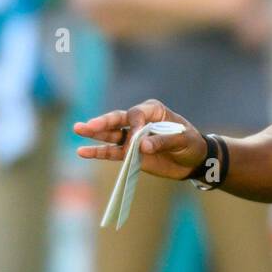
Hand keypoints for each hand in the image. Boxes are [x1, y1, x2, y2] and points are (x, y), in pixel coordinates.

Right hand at [72, 99, 206, 179]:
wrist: (193, 161)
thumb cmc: (191, 144)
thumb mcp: (183, 140)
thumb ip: (163, 141)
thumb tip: (141, 146)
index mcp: (153, 110)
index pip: (136, 114)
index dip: (134, 125)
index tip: (137, 139)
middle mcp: (140, 121)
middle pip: (117, 119)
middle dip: (103, 122)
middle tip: (87, 125)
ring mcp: (133, 137)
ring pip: (111, 134)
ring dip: (95, 133)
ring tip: (78, 129)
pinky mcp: (130, 153)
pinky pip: (112, 152)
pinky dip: (98, 152)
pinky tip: (83, 151)